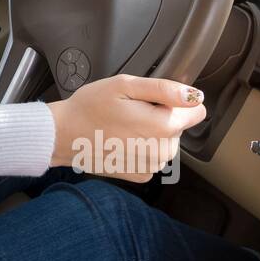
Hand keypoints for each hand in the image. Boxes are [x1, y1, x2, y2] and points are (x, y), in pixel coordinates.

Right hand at [46, 74, 206, 181]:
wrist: (63, 136)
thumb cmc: (89, 108)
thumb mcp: (124, 85)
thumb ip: (164, 89)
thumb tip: (194, 96)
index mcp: (162, 126)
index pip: (196, 111)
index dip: (175, 101)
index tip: (152, 100)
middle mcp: (162, 151)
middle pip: (179, 126)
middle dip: (160, 117)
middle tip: (130, 111)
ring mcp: (152, 166)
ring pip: (166, 142)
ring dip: (151, 133)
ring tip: (122, 126)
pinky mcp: (141, 175)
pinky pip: (153, 156)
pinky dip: (141, 148)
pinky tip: (120, 141)